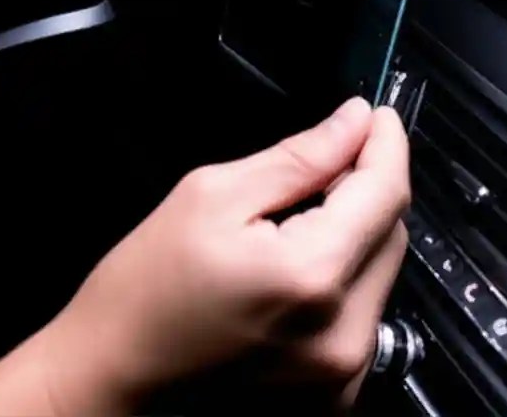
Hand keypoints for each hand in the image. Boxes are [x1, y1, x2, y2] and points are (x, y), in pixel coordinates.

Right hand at [40, 98, 410, 414]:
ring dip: (355, 236)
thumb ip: (299, 158)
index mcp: (310, 276)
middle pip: (392, 234)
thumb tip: (354, 123)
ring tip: (292, 228)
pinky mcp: (336, 391)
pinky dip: (342, 282)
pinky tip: (292, 273)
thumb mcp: (213, 194)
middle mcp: (340, 333)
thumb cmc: (146, 290)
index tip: (377, 117)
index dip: (385, 145)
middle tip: (324, 167)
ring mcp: (341, 372)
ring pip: (381, 272)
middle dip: (367, 190)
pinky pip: (363, 313)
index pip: (385, 193)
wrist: (115, 371)